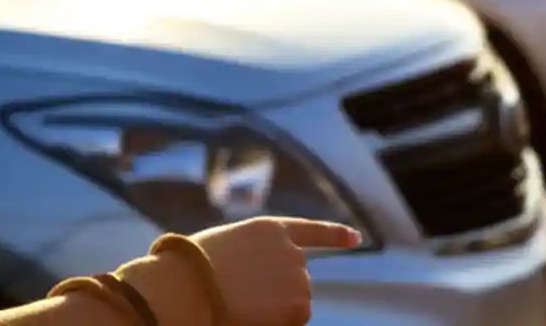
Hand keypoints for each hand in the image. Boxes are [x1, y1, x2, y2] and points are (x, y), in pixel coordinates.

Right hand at [194, 216, 361, 325]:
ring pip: (295, 302)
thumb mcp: (225, 248)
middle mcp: (291, 249)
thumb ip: (253, 254)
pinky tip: (256, 317)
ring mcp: (298, 275)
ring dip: (277, 310)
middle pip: (297, 279)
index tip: (357, 238)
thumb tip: (262, 279)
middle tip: (241, 298)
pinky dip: (280, 323)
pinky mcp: (300, 303)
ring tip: (242, 306)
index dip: (336, 235)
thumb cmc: (191, 269)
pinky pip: (294, 320)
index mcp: (269, 229)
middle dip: (278, 292)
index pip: (312, 230)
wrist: (188, 286)